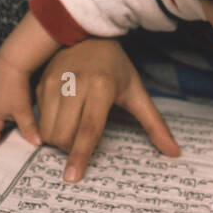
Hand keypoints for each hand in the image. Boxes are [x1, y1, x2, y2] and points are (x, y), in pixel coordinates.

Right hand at [0, 57, 42, 152]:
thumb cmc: (13, 85)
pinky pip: (9, 119)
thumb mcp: (22, 109)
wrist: (13, 60)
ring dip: (14, 136)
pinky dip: (17, 125)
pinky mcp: (4, 101)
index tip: (12, 164)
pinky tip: (30, 129)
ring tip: (28, 146)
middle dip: (7, 148)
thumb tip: (37, 145)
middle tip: (22, 158)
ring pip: (4, 128)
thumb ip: (29, 128)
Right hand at [34, 38, 179, 180]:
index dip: (80, 155)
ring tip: (72, 128)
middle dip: (70, 149)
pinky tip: (61, 115)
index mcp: (101, 87)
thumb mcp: (137, 92)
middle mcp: (74, 84)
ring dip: (58, 140)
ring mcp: (54, 82)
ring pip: (46, 130)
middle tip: (82, 142)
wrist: (89, 35)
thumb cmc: (116, 68)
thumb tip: (174, 152)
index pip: (88, 129)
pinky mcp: (41, 83)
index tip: (73, 177)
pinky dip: (48, 126)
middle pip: (63, 135)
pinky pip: (38, 118)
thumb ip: (154, 125)